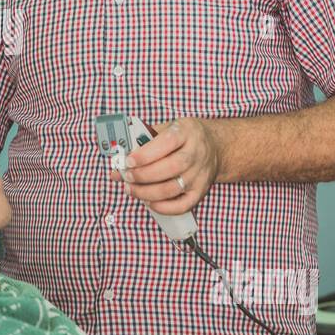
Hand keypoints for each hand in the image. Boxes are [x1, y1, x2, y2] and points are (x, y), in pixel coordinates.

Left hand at [108, 118, 222, 215]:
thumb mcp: (168, 127)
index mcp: (186, 132)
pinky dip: (164, 208)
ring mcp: (199, 174)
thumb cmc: (185, 137)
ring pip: (172, 189)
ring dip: (147, 192)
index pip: (166, 143)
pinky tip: (149, 202)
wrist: (215, 146)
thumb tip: (120, 156)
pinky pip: (183, 205)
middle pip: (170, 168)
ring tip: (131, 189)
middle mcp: (196, 153)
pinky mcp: (201, 191)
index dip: (145, 154)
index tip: (128, 161)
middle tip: (127, 177)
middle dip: (143, 175)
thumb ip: (145, 139)